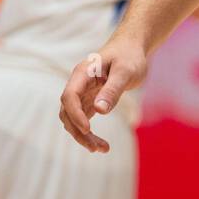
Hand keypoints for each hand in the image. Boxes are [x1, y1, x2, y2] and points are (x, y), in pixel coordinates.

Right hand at [58, 37, 148, 152]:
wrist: (131, 48)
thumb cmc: (129, 56)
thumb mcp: (125, 71)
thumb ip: (113, 89)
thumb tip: (99, 111)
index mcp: (83, 73)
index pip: (69, 96)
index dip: (75, 114)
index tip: (88, 129)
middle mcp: (78, 84)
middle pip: (68, 112)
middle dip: (78, 131)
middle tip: (95, 148)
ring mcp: (82, 93)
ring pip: (74, 119)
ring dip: (83, 136)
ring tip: (102, 149)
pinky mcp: (89, 100)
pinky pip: (83, 119)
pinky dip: (89, 134)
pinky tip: (102, 146)